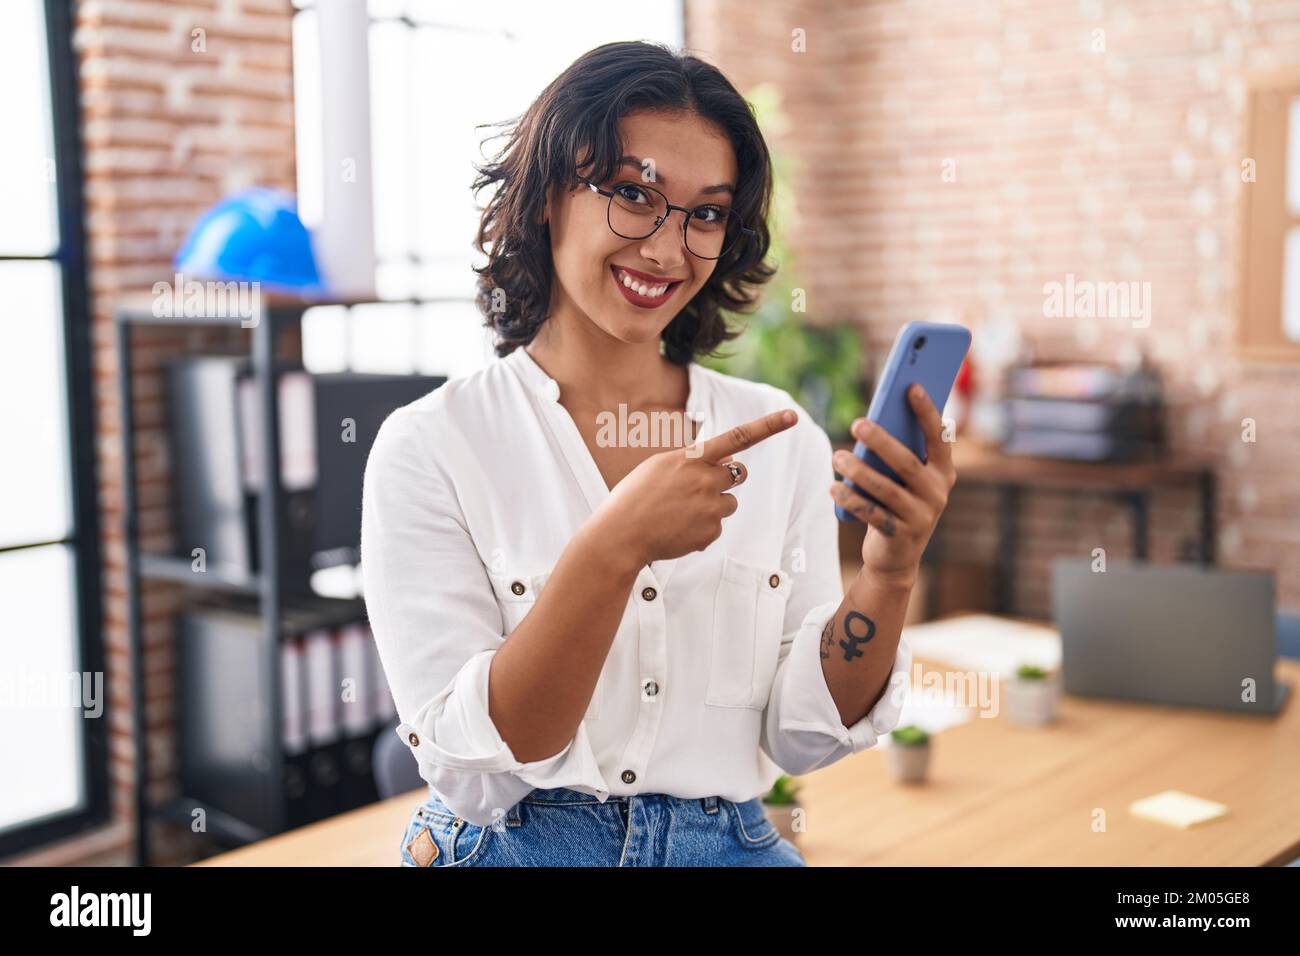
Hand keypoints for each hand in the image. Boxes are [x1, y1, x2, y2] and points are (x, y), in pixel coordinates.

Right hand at [586, 408, 797, 566]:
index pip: (737, 437)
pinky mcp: (710, 532)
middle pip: (738, 473)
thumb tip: (728, 462)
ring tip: (679, 513)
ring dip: (712, 506)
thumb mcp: (659, 467)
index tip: (792, 416)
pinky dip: (701, 529)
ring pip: (728, 502)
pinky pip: (717, 527)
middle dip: (727, 478)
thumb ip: (694, 461)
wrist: (621, 535)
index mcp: (691, 458)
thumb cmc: (634, 497)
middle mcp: (705, 479)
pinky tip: (677, 530)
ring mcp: (710, 507)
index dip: (768, 426)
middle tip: (700, 488)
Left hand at [829, 384, 956, 584]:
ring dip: (859, 470)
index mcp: (944, 472)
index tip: (911, 386)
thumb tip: (873, 422)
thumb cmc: (897, 503)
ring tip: (837, 456)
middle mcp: (938, 493)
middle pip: (907, 462)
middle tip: (856, 423)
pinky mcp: (900, 536)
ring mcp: (921, 516)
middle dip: (881, 440)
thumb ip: (899, 454)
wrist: (897, 558)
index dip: (926, 412)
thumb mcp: (905, 480)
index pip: (939, 437)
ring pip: (886, 488)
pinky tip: (834, 487)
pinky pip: (872, 513)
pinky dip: (851, 499)